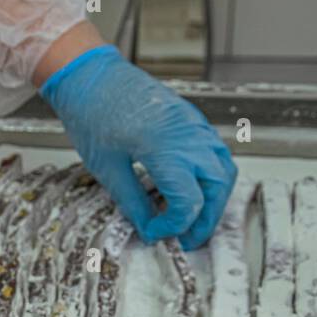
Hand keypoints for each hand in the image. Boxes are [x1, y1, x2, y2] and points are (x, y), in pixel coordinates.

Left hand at [41, 45, 236, 249]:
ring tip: (192, 219)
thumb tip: (148, 229)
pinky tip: (191, 189)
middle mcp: (188, 136)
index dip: (174, 227)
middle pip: (216, 189)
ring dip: (214, 199)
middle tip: (186, 239)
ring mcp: (195, 126)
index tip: (156, 234)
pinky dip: (211, 177)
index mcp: (166, 150)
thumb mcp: (108, 170)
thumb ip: (132, 203)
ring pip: (223, 171)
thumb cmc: (94, 114)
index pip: (189, 203)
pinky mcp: (193, 120)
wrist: (93, 77)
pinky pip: (215, 153)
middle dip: (205, 220)